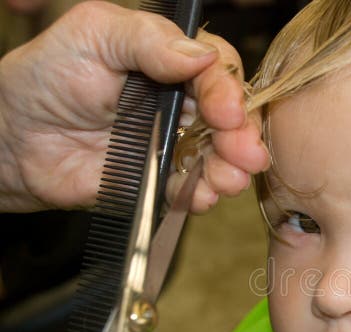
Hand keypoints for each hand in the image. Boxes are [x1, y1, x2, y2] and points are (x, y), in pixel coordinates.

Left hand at [0, 0, 269, 212]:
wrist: (13, 139)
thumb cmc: (47, 76)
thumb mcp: (93, 35)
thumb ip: (145, 38)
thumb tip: (200, 56)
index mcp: (169, 60)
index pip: (216, 71)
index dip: (228, 91)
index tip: (227, 113)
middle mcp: (180, 101)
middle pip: (230, 117)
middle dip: (242, 137)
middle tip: (246, 155)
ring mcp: (173, 142)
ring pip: (219, 156)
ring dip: (231, 170)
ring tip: (228, 180)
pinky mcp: (160, 179)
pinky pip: (190, 189)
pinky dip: (202, 195)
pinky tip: (201, 196)